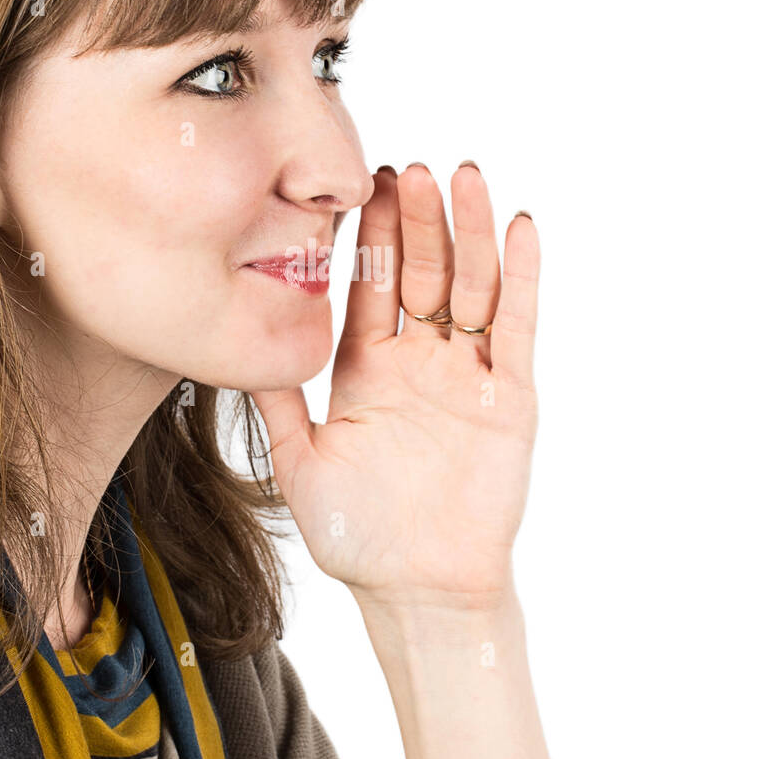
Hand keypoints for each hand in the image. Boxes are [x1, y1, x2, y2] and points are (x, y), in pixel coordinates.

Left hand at [249, 162, 540, 612]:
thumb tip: (236, 345)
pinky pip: (517, 326)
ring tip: (465, 176)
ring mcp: (467, 375)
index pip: (370, 286)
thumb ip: (277, 401)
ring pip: (471, 286)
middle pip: (421, 272)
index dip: (370, 236)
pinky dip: (521, 276)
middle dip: (417, 220)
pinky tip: (518, 226)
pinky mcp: (509, 395)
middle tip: (409, 168)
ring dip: (469, 231)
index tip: (364, 184)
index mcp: (368, 370)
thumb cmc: (359, 535)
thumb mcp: (301, 461)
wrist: (420, 589)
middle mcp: (419, 362)